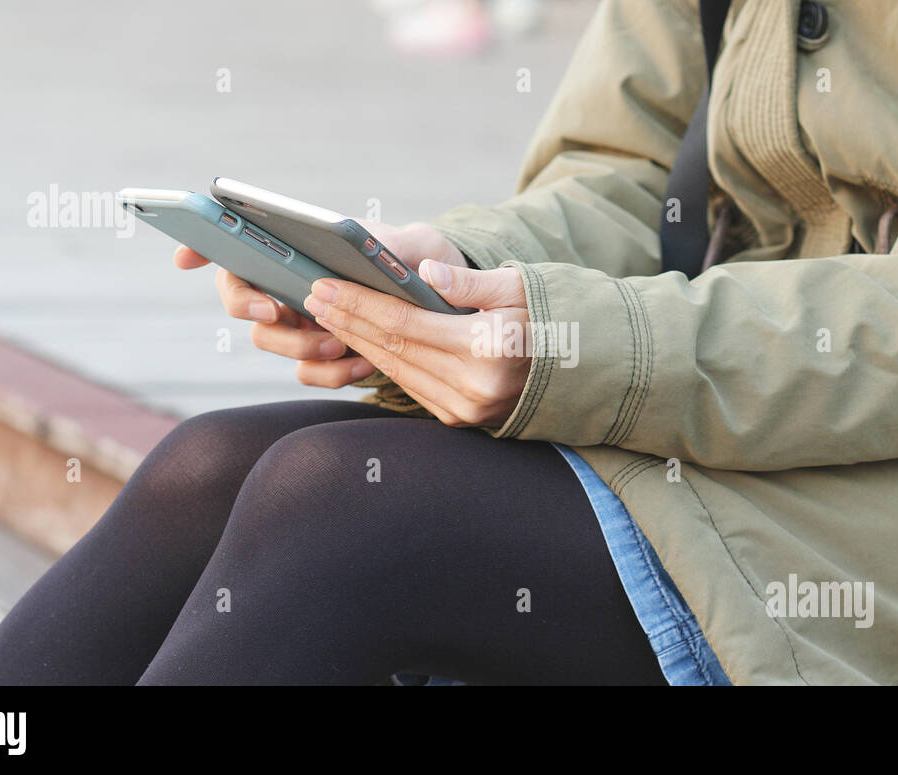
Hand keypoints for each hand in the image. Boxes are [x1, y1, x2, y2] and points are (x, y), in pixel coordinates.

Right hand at [173, 221, 467, 387]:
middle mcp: (289, 287)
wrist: (445, 302)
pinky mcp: (323, 357)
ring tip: (339, 342)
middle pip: (240, 301)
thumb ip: (388, 243)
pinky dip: (332, 372)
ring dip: (299, 345)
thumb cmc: (420, 260)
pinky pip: (308, 373)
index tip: (188, 257)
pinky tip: (364, 364)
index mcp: (298, 251)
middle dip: (252, 307)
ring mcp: (301, 325)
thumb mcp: (413, 244)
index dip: (201, 248)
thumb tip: (360, 242)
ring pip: (269, 342)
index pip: (237, 246)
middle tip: (277, 309)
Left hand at [305, 261, 529, 427]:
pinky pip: (412, 387)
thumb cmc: (551, 316)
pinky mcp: (463, 420)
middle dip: (348, 320)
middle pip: (394, 347)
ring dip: (358, 342)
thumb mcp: (520, 286)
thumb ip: (469, 281)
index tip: (326, 285)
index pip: (406, 321)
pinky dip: (383, 363)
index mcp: (490, 346)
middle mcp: (475, 385)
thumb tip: (424, 271)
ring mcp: (468, 408)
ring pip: (397, 371)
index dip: (360, 302)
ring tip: (328, 316)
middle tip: (313, 296)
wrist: (584, 370)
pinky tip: (361, 342)